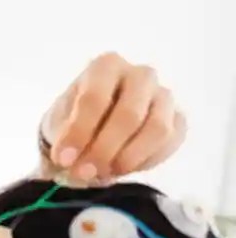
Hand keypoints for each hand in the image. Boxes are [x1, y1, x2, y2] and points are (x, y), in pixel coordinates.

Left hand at [42, 52, 186, 184]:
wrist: (93, 128)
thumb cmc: (73, 119)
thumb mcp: (59, 124)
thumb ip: (66, 138)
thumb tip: (72, 162)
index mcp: (106, 66)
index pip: (94, 98)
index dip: (78, 132)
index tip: (63, 159)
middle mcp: (140, 75)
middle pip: (129, 115)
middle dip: (104, 150)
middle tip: (84, 172)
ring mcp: (164, 96)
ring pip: (157, 130)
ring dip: (127, 158)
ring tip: (103, 172)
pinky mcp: (178, 119)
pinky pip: (170, 143)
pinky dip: (145, 162)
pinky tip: (122, 167)